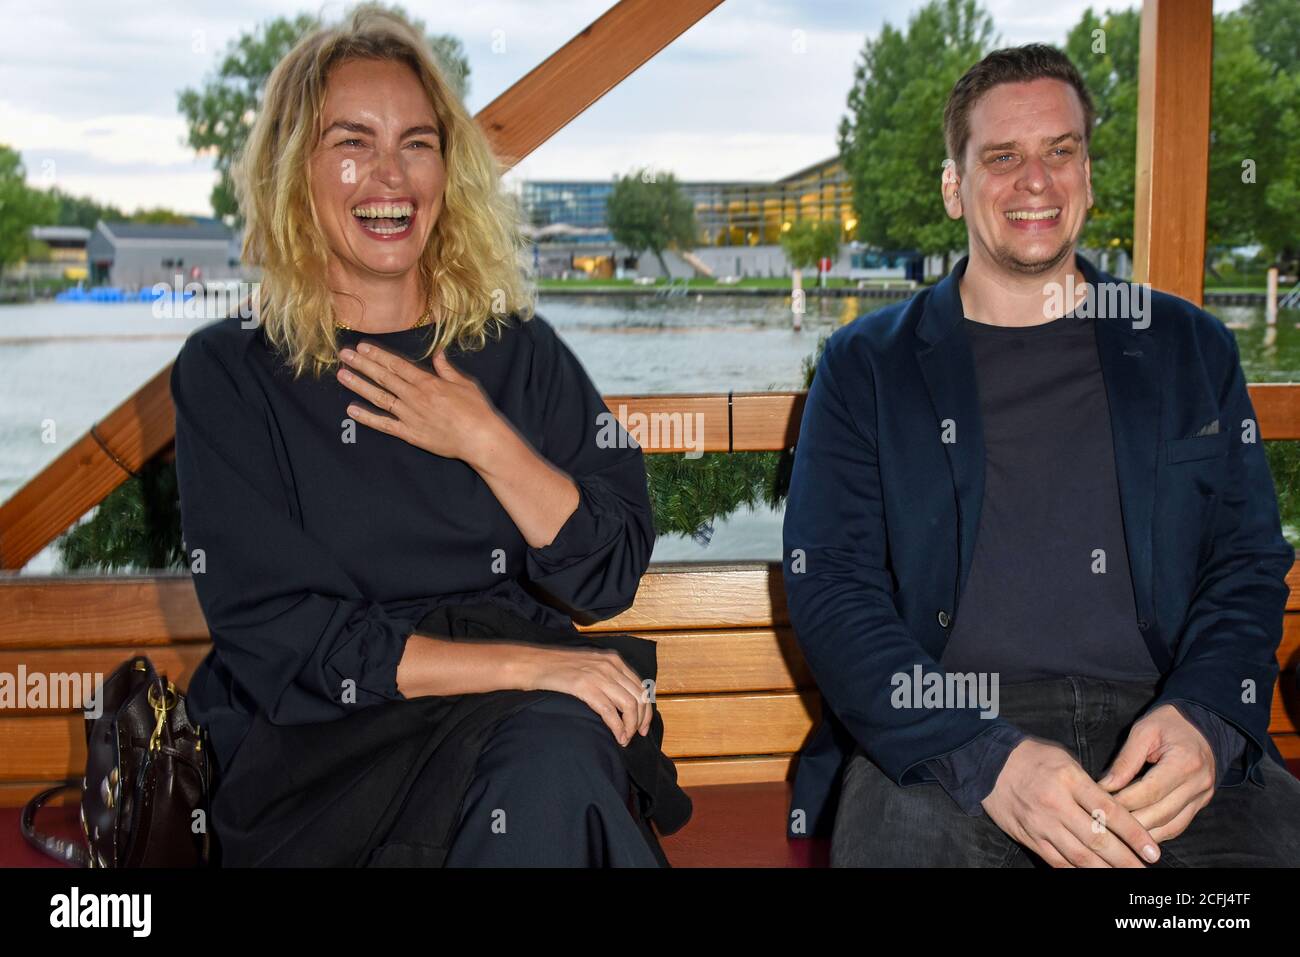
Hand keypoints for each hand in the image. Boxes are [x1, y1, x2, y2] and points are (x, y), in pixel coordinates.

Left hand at [337, 341, 502, 464]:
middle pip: (384, 377)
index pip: (397, 365)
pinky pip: (384, 424)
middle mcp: (415, 397)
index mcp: (428, 382)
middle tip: (344, 355)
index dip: (378, 355)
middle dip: (362, 364)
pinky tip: (352, 410)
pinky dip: (367, 417)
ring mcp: (410, 415)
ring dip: (359, 385)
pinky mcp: (410, 433)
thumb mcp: (464, 384)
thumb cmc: (476, 410)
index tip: (362, 347)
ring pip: (379, 397)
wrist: (479, 438)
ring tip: (342, 375)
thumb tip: (438, 353)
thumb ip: (446, 369)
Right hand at [514, 645, 652, 745]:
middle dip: (642, 720)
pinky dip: (618, 728)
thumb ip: (608, 675)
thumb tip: (623, 698)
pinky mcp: (585, 687)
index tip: (644, 725)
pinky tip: (617, 737)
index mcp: (614, 659)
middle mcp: (610, 665)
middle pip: (639, 697)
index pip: (641, 686)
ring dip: (631, 726)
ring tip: (625, 739)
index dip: (647, 709)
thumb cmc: (559, 667)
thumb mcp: (590, 664)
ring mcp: (599, 675)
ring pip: (629, 705)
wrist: (533, 663)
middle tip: (638, 735)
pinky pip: (610, 712)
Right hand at [981, 738, 1160, 867]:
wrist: (987, 762)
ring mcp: (1040, 824)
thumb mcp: (1065, 760)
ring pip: (1078, 855)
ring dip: (1105, 870)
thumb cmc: (1032, 757)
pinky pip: (1057, 861)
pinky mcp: (1028, 837)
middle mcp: (1055, 804)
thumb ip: (1090, 786)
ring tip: (1125, 876)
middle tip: (1145, 871)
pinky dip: (1078, 871)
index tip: (1153, 851)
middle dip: (1125, 859)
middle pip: (1097, 839)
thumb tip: (1117, 814)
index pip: (1109, 811)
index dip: (1134, 834)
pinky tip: (1094, 874)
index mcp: (1068, 779)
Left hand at [1098, 704, 1215, 842]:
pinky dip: (1156, 833)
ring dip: (1142, 834)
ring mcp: (1202, 798)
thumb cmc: (1169, 723)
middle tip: (1102, 823)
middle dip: (1129, 823)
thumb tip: (1105, 786)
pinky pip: (1177, 826)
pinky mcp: (1200, 805)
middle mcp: (1198, 785)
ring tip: (1116, 834)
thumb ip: (1125, 761)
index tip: (1098, 805)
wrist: (1203, 725)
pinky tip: (1135, 834)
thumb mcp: (1144, 731)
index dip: (1122, 801)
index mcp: (1185, 763)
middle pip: (1160, 814)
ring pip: (1170, 827)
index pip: (1149, 792)